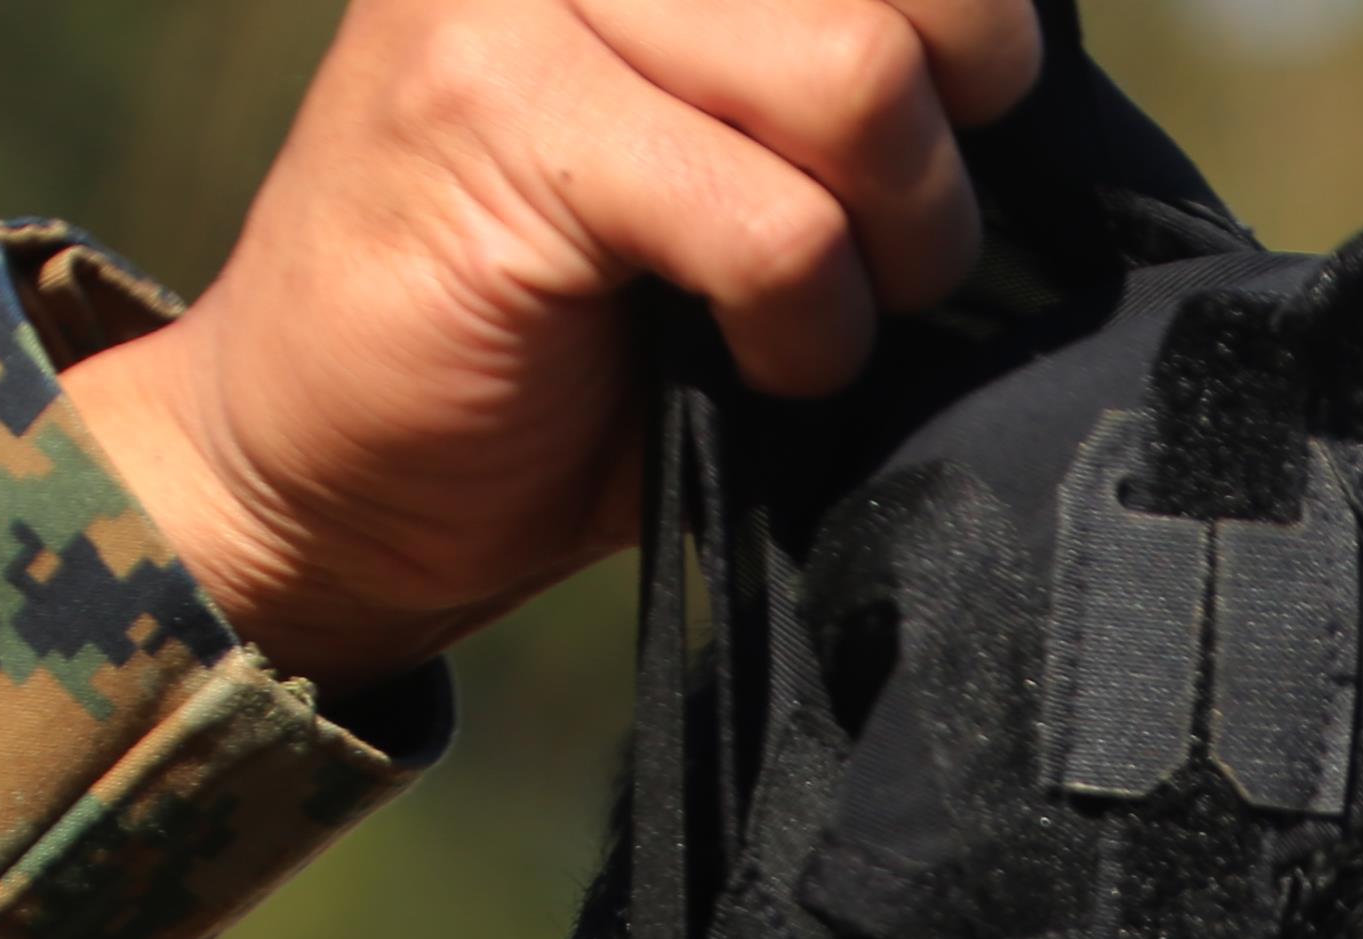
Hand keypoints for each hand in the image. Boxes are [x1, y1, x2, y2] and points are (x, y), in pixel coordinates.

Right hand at [59, 0, 1044, 683]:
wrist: (322, 471)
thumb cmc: (563, 343)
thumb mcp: (746, 175)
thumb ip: (855, 103)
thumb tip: (1040, 82)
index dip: (980, 38)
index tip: (951, 138)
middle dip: (950, 142)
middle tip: (892, 253)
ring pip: (857, 80)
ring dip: (887, 242)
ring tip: (815, 314)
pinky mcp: (491, 113)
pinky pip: (772, 218)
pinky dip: (806, 323)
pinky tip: (757, 359)